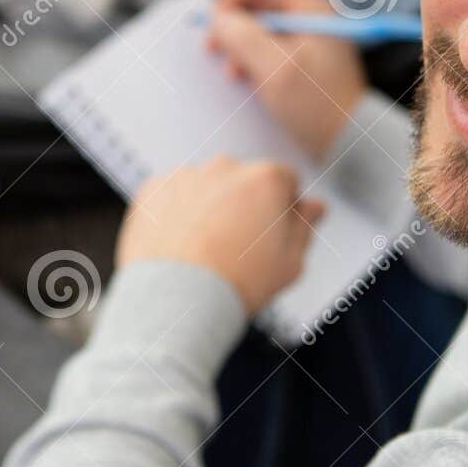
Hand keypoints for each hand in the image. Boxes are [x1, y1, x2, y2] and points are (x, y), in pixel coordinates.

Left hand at [116, 156, 325, 314]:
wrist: (176, 300)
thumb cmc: (239, 284)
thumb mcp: (290, 263)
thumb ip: (305, 227)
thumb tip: (316, 206)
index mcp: (266, 177)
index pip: (285, 182)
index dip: (283, 210)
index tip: (271, 238)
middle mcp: (225, 165)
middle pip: (243, 181)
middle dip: (244, 205)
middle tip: (236, 250)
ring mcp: (185, 175)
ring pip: (205, 188)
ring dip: (208, 208)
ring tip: (203, 253)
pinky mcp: (151, 189)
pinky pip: (170, 197)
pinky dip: (174, 215)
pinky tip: (178, 247)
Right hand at [207, 0, 368, 159]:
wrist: (350, 142)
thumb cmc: (318, 105)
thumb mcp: (275, 69)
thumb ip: (243, 37)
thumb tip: (219, 18)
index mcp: (312, 10)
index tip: (217, 17)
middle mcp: (312, 20)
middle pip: (263, 2)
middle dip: (234, 21)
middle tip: (214, 46)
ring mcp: (309, 42)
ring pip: (263, 28)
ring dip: (240, 44)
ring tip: (231, 71)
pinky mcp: (304, 65)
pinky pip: (270, 50)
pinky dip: (251, 59)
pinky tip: (244, 79)